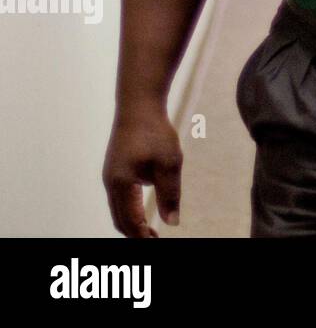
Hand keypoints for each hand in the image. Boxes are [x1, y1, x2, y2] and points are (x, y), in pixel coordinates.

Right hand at [103, 101, 182, 237]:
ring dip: (132, 222)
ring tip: (151, 231)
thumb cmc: (155, 132)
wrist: (138, 104)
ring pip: (119, 208)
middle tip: (154, 241)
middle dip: (135, 234)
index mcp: (121, 185)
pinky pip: (120, 197)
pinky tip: (145, 207)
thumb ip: (170, 194)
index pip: (130, 221)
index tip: (157, 243)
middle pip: (120, 219)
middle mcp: (111, 182)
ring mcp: (111, 175)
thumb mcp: (169, 163)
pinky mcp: (115, 167)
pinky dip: (130, 209)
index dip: (142, 236)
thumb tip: (172, 222)